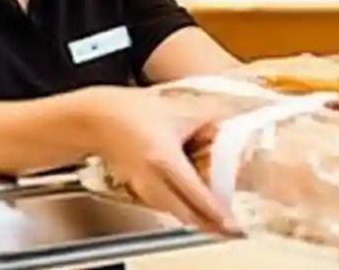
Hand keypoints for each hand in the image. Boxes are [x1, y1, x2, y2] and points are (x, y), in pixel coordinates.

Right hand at [81, 86, 238, 236]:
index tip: (233, 224)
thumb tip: (239, 119)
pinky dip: (181, 210)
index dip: (217, 212)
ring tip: (218, 221)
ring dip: (195, 218)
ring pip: (174, 213)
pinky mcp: (138, 189)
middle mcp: (152, 179)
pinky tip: (194, 207)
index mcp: (164, 159)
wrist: (98, 118)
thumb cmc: (135, 111)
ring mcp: (143, 187)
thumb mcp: (181, 110)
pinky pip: (164, 206)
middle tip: (231, 229)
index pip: (195, 194)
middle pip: (186, 213)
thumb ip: (213, 118)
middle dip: (210, 224)